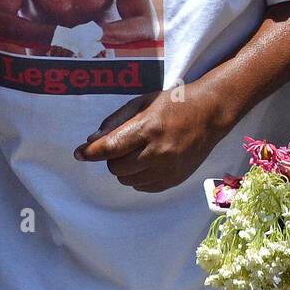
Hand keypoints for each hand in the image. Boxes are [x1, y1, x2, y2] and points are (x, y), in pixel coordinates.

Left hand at [73, 86, 227, 192]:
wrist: (211, 113)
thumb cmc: (174, 103)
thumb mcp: (143, 102)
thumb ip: (116, 121)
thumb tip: (92, 142)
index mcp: (149, 128)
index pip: (111, 148)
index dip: (91, 153)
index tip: (79, 154)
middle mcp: (158, 152)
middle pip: (116, 167)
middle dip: (113, 158)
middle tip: (123, 146)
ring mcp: (168, 168)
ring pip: (128, 180)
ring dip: (126, 168)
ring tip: (138, 153)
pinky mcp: (175, 179)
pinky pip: (144, 187)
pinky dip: (139, 177)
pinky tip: (148, 162)